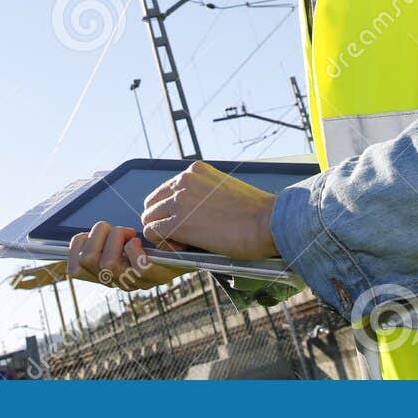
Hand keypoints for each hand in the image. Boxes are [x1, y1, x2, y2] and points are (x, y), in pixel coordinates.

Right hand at [66, 221, 186, 289]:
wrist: (184, 254)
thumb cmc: (148, 243)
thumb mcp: (118, 244)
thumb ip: (100, 242)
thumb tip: (82, 235)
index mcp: (103, 275)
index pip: (74, 269)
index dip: (76, 247)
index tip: (91, 234)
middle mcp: (116, 281)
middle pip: (88, 259)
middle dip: (98, 234)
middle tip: (116, 229)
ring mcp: (135, 282)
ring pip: (108, 262)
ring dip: (116, 237)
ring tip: (129, 233)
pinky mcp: (155, 277)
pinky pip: (138, 267)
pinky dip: (134, 249)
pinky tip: (138, 242)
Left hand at [141, 160, 277, 259]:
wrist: (268, 223)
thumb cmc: (254, 213)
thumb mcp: (224, 190)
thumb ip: (202, 196)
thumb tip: (189, 214)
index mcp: (195, 170)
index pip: (167, 190)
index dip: (172, 210)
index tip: (187, 223)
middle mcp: (184, 180)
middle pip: (153, 203)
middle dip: (162, 221)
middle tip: (182, 236)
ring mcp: (179, 200)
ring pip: (150, 218)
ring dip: (162, 233)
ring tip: (185, 243)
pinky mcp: (178, 223)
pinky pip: (153, 233)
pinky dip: (164, 243)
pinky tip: (184, 247)